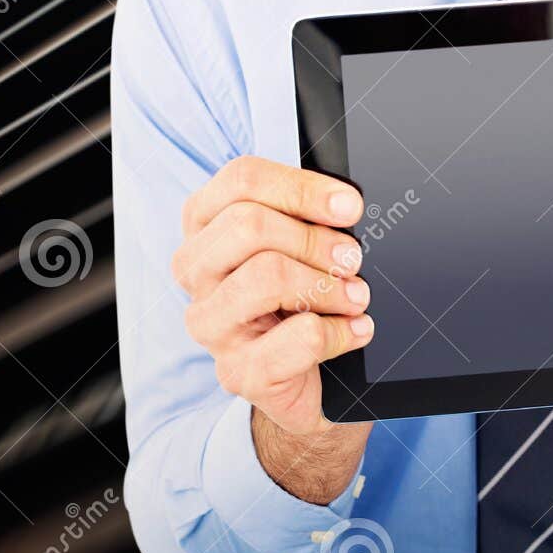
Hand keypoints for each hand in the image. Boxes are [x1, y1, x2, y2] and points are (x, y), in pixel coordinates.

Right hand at [172, 155, 373, 436]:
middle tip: (352, 257)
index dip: (302, 188)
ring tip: (356, 296)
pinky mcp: (236, 371)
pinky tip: (355, 329)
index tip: (349, 206)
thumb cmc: (294, 290)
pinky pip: (299, 336)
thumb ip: (305, 213)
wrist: (295, 372)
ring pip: (266, 276)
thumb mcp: (293, 240)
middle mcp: (195, 269)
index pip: (242, 179)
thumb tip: (344, 205)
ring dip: (326, 285)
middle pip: (248, 224)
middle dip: (314, 239)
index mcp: (204, 220)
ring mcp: (209, 322)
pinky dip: (339, 330)